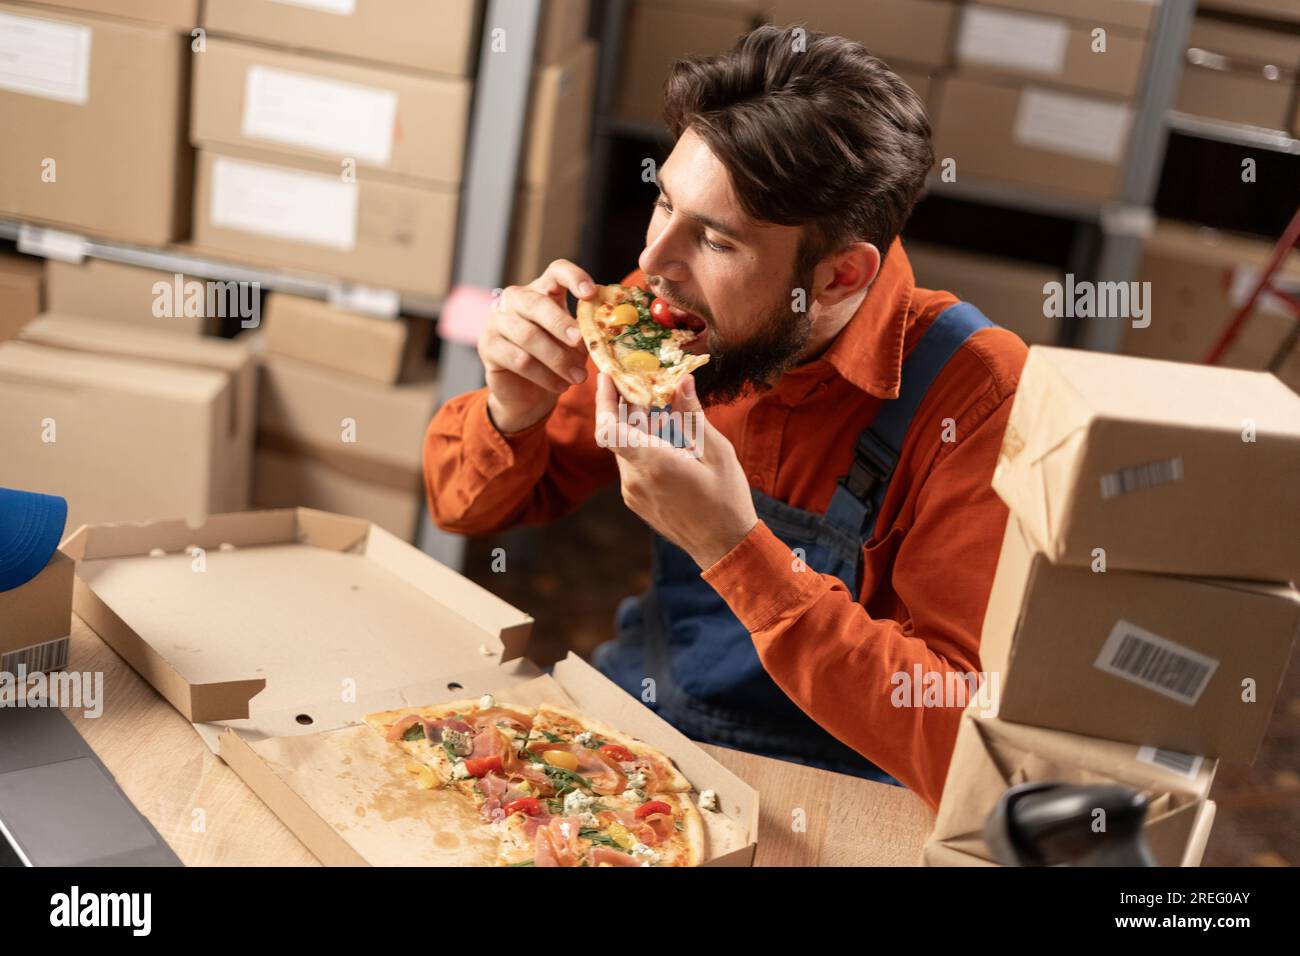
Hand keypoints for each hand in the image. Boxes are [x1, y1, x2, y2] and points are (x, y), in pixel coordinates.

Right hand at [480, 259, 596, 433]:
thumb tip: (606, 330)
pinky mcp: (488, 346)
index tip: (590, 293)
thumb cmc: (557, 360)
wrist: (529, 393)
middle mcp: (516, 299)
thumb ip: (587, 332)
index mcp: (543, 290)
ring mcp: (498, 320)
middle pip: (536, 303)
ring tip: (578, 378)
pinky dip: (544, 375)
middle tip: (580, 342)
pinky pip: (518, 359)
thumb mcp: (576, 344)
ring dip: (556, 359)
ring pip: (527, 335)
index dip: (574, 277)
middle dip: (561, 323)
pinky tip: (560, 386)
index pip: (557, 271)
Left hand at [595, 372, 757, 569]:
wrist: (724, 547)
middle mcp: (635, 480)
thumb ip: (692, 416)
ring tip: (666, 416)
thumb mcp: (717, 452)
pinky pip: (632, 466)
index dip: (603, 401)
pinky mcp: (636, 502)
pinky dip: (642, 449)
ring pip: (625, 450)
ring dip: (638, 430)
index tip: (607, 379)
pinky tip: (668, 444)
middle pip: (617, 435)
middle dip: (628, 409)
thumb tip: (681, 381)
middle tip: (646, 387)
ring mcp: (633, 494)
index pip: (609, 429)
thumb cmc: (726, 499)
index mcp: (654, 464)